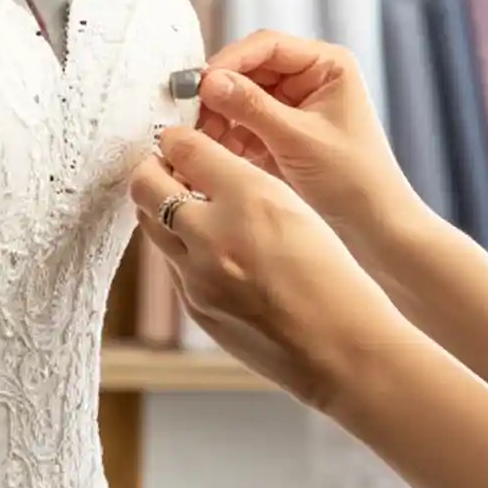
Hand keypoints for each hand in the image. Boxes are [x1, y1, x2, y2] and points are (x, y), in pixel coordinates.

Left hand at [128, 127, 402, 408]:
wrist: (341, 349)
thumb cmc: (334, 276)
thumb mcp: (297, 208)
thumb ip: (244, 183)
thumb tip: (200, 164)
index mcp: (249, 198)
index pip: (185, 149)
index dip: (176, 139)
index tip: (177, 140)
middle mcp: (213, 234)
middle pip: (147, 185)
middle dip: (152, 170)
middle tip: (168, 168)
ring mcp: (197, 276)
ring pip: (151, 226)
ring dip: (160, 210)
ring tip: (184, 206)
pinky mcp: (195, 308)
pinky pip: (171, 265)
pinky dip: (179, 249)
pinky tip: (206, 250)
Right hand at [199, 30, 426, 259]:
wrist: (373, 225)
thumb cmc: (352, 177)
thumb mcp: (298, 139)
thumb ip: (252, 107)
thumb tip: (208, 81)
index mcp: (327, 65)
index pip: (268, 46)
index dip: (230, 60)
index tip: (200, 82)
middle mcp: (309, 78)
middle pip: (249, 70)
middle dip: (220, 92)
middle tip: (191, 113)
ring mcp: (292, 106)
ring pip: (241, 99)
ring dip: (219, 117)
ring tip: (200, 138)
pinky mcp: (279, 134)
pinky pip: (243, 125)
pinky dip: (226, 137)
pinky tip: (211, 151)